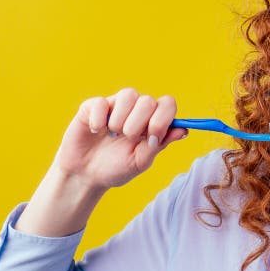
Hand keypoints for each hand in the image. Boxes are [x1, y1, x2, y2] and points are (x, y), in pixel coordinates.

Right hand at [51, 87, 187, 191]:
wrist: (86, 175)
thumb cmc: (116, 168)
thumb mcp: (140, 161)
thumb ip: (160, 144)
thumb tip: (183, 130)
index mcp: (152, 121)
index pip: (167, 104)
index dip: (163, 119)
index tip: (152, 139)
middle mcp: (136, 110)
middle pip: (148, 100)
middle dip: (139, 123)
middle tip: (128, 138)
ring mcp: (115, 105)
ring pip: (128, 94)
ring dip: (121, 120)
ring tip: (113, 135)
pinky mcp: (92, 106)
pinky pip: (101, 102)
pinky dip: (99, 119)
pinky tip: (96, 131)